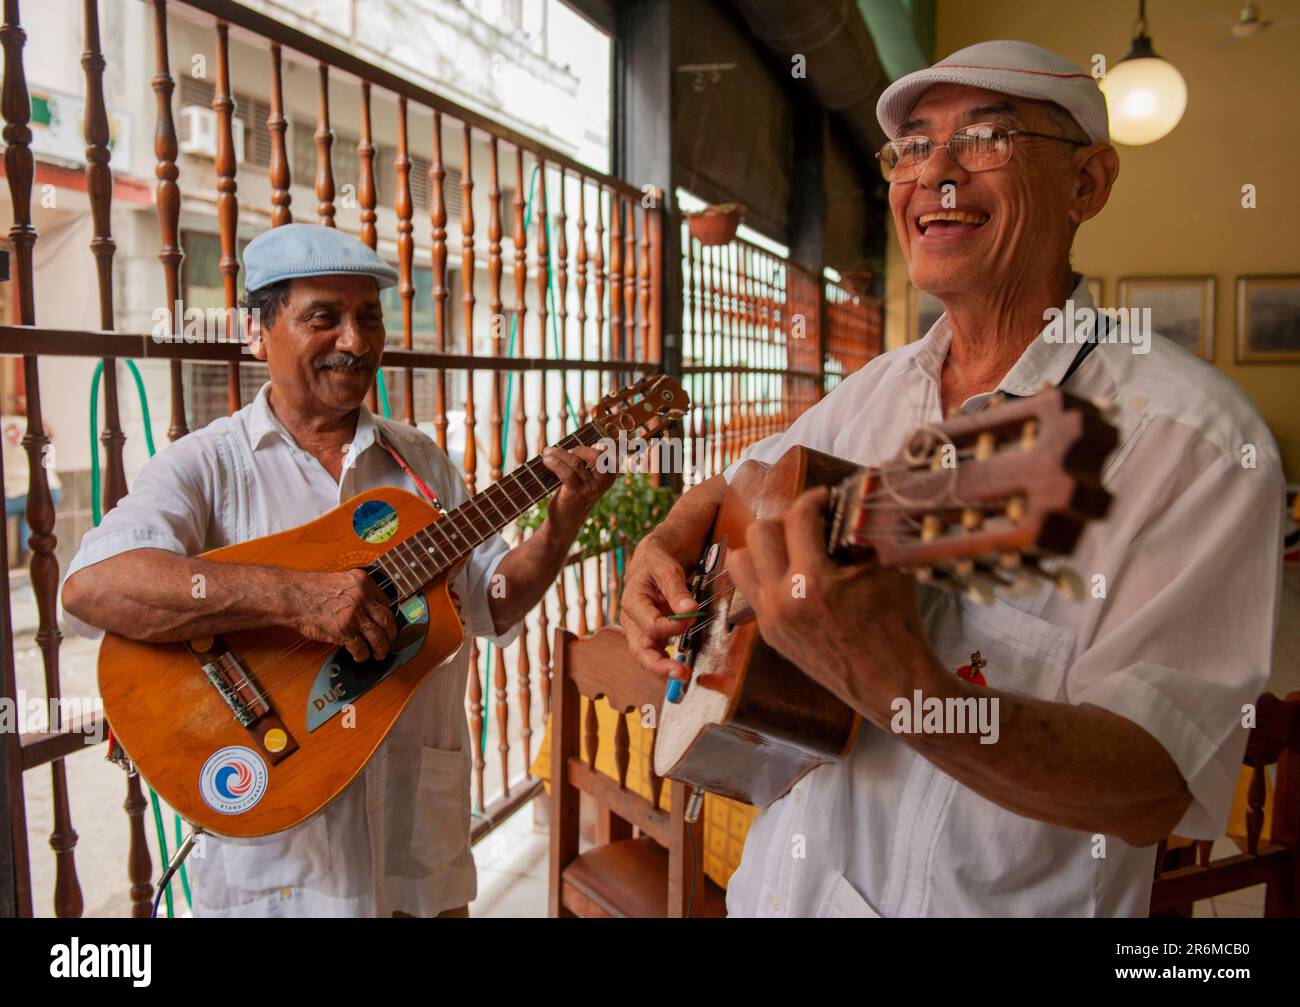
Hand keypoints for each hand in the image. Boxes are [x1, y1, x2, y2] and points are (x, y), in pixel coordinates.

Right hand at [289, 568, 397, 661]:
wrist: (293, 596)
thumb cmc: (312, 590)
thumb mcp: (341, 582)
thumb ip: (357, 593)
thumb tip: (370, 611)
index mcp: (363, 582)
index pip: (385, 602)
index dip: (387, 616)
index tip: (387, 625)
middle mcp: (362, 597)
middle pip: (387, 620)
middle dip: (391, 634)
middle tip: (390, 641)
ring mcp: (354, 614)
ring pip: (378, 636)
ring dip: (381, 648)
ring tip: (380, 654)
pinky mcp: (344, 630)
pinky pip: (361, 647)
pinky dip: (362, 655)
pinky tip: (360, 656)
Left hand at [540, 445, 615, 535]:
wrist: (564, 521)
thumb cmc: (575, 494)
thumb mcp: (587, 478)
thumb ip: (589, 461)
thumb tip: (585, 441)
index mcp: (610, 476)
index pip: (611, 453)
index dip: (601, 445)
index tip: (587, 445)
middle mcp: (604, 482)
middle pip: (596, 455)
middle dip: (577, 449)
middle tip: (564, 452)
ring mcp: (591, 488)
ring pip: (575, 462)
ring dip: (557, 454)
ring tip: (547, 452)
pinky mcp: (576, 493)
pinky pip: (565, 472)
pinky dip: (554, 463)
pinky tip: (546, 460)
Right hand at [620, 534, 698, 678]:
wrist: (656, 555)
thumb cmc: (657, 558)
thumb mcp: (666, 567)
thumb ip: (676, 590)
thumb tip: (688, 611)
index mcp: (632, 602)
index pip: (650, 625)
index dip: (672, 627)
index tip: (692, 619)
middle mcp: (634, 620)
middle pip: (640, 651)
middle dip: (660, 666)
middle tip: (682, 674)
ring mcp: (643, 629)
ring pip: (647, 656)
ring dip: (664, 668)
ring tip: (683, 676)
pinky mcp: (654, 633)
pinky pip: (658, 652)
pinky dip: (669, 661)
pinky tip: (682, 667)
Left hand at [724, 486, 932, 724]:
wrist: (890, 682)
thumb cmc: (896, 625)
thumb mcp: (885, 570)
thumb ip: (859, 535)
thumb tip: (846, 504)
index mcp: (814, 582)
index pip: (798, 517)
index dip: (813, 498)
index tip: (825, 498)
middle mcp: (783, 600)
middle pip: (759, 532)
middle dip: (785, 520)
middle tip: (808, 525)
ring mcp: (771, 619)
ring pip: (740, 561)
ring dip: (763, 548)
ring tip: (792, 550)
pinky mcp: (769, 634)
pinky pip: (751, 590)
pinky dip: (766, 576)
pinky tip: (793, 577)